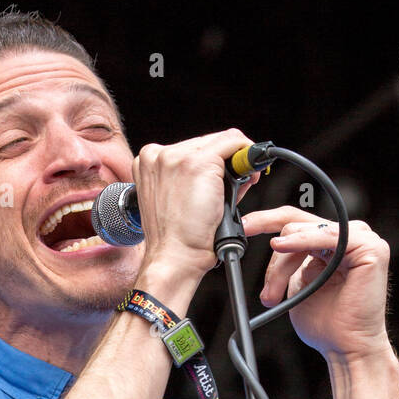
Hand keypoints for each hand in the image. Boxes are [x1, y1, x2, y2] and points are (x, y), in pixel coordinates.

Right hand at [134, 130, 260, 282]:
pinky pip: (233, 142)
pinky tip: (250, 174)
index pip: (190, 147)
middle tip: (236, 186)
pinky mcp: (198, 162)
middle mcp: (158, 155)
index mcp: (148, 162)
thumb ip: (194, 179)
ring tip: (238, 188)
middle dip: (226, 162)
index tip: (223, 177)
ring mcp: (176, 156)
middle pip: (206, 142)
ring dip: (236, 161)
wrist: (175, 258)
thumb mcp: (177, 201)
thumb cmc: (176, 239)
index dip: (213, 161)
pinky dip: (246, 154)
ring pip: (221, 140)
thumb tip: (230, 166)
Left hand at [241, 208, 392, 361]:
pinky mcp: (370, 248)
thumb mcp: (297, 284)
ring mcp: (361, 239)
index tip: (244, 227)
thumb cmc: (326, 324)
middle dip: (274, 260)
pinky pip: (327, 236)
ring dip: (283, 263)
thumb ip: (289, 260)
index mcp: (332, 243)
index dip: (268, 221)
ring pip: (304, 232)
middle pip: (296, 227)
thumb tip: (270, 242)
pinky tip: (281, 246)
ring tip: (274, 295)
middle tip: (266, 292)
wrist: (346, 348)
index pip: (297, 222)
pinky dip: (301, 241)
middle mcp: (348, 236)